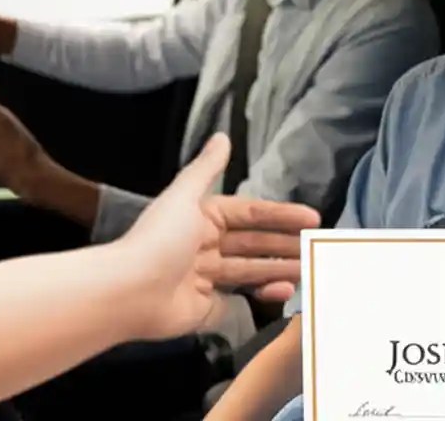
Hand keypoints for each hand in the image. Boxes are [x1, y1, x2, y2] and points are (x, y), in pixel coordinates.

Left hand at [115, 133, 321, 338]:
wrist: (128, 291)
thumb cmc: (159, 239)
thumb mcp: (185, 196)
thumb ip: (206, 168)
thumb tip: (223, 136)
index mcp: (202, 219)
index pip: (250, 214)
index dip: (281, 215)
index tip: (311, 218)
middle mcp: (205, 247)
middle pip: (254, 243)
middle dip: (285, 244)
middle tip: (316, 246)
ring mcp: (206, 279)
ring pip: (251, 271)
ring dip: (280, 268)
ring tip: (310, 268)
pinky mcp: (205, 308)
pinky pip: (239, 300)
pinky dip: (262, 296)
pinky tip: (284, 291)